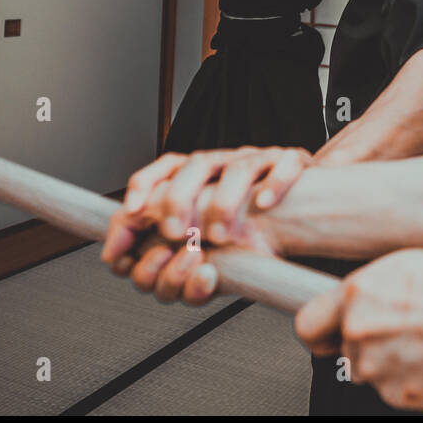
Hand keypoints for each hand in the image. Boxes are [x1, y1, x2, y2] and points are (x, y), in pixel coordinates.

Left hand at [100, 147, 312, 303]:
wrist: (306, 213)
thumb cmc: (251, 230)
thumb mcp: (203, 245)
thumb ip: (163, 254)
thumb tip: (117, 260)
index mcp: (201, 176)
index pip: (165, 167)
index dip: (144, 187)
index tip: (132, 214)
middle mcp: (227, 164)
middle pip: (196, 164)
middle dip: (178, 200)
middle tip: (175, 236)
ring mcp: (261, 162)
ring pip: (238, 167)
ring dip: (222, 203)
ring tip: (219, 235)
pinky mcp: (294, 164)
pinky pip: (285, 165)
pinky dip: (274, 183)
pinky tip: (265, 203)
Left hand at [295, 248, 422, 413]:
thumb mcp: (406, 266)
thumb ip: (372, 291)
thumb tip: (365, 300)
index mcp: (356, 297)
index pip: (308, 326)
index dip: (321, 332)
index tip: (328, 335)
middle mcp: (359, 335)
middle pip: (351, 352)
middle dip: (376, 345)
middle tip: (411, 328)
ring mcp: (379, 370)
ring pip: (379, 373)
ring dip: (400, 363)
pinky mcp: (403, 397)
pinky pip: (404, 391)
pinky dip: (420, 380)